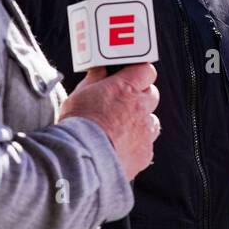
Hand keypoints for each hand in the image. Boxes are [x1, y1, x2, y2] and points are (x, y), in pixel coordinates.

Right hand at [59, 63, 159, 178]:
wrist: (79, 159)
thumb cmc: (76, 126)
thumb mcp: (79, 94)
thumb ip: (95, 79)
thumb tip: (101, 68)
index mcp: (125, 88)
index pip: (146, 70)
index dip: (138, 73)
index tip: (132, 76)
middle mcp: (140, 107)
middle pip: (151, 94)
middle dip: (140, 96)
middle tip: (123, 103)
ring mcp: (145, 131)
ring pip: (152, 120)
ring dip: (141, 121)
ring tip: (121, 129)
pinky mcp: (145, 152)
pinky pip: (147, 143)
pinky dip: (137, 144)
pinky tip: (120, 147)